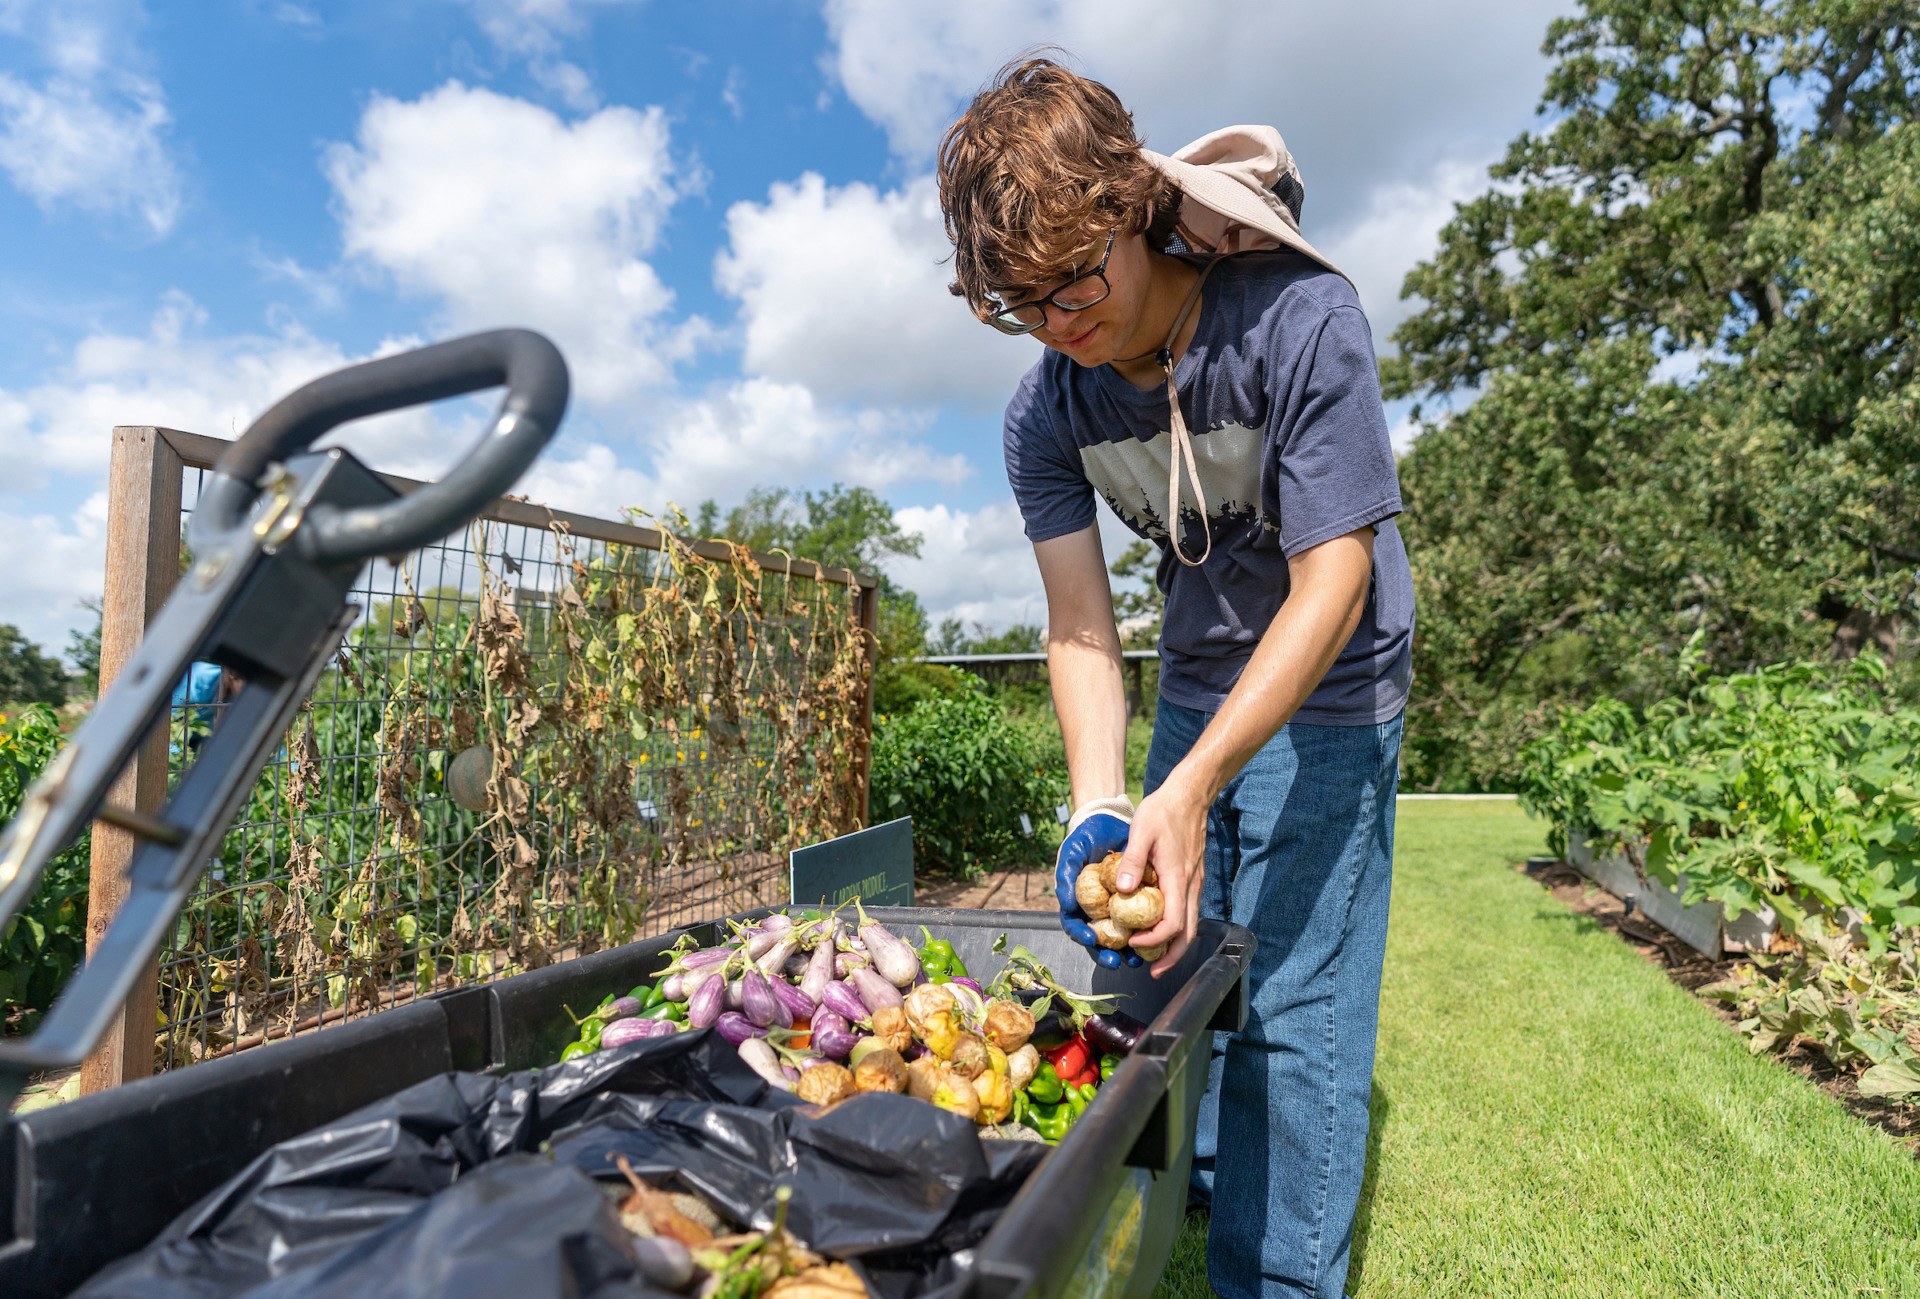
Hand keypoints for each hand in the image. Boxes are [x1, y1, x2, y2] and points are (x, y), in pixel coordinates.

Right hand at [1055, 798, 1142, 969]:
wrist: (1108, 823)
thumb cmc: (1084, 839)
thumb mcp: (1072, 854)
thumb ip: (1066, 878)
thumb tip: (1066, 905)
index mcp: (1077, 903)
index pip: (1076, 926)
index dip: (1082, 935)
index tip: (1091, 938)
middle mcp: (1095, 910)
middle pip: (1100, 940)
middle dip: (1107, 954)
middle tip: (1117, 961)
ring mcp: (1115, 908)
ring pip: (1120, 936)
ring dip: (1128, 950)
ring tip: (1137, 958)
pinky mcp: (1134, 903)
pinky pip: (1140, 922)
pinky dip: (1146, 932)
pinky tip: (1155, 939)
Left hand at [1117, 774, 1208, 977]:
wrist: (1190, 795)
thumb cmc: (1163, 810)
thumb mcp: (1141, 831)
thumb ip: (1131, 861)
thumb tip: (1123, 890)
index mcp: (1177, 878)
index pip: (1173, 923)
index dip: (1155, 940)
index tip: (1135, 942)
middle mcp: (1191, 885)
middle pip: (1189, 933)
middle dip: (1172, 956)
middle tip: (1154, 971)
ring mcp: (1194, 882)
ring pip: (1191, 924)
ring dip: (1175, 944)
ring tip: (1156, 957)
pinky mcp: (1193, 876)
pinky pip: (1188, 910)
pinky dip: (1177, 927)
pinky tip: (1160, 927)